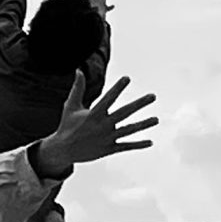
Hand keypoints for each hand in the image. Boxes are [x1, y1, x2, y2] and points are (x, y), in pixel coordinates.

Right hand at [42, 73, 160, 167]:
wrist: (63, 150)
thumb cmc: (67, 125)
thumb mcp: (71, 106)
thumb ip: (78, 88)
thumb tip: (79, 71)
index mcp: (94, 114)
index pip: (108, 99)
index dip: (117, 88)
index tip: (127, 78)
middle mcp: (102, 125)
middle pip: (124, 113)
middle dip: (139, 104)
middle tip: (153, 96)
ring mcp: (107, 138)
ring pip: (129, 130)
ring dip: (143, 125)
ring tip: (156, 119)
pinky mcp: (109, 149)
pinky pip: (126, 146)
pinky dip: (138, 144)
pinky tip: (150, 142)